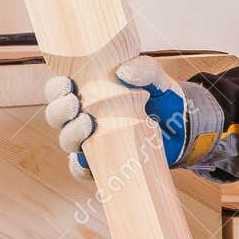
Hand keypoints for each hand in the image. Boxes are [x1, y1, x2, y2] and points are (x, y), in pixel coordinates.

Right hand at [43, 55, 190, 180]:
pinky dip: (81, 167)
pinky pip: (82, 169)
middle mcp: (84, 116)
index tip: (67, 83)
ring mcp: (92, 140)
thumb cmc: (161, 96)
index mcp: (88, 91)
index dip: (56, 87)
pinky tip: (88, 160)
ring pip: (66, 140)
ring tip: (88, 124)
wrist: (182, 127)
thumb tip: (123, 72)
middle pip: (56, 115)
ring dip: (70, 134)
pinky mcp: (103, 162)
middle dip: (59, 111)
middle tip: (74, 104)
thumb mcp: (156, 77)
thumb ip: (144, 68)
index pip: (59, 89)